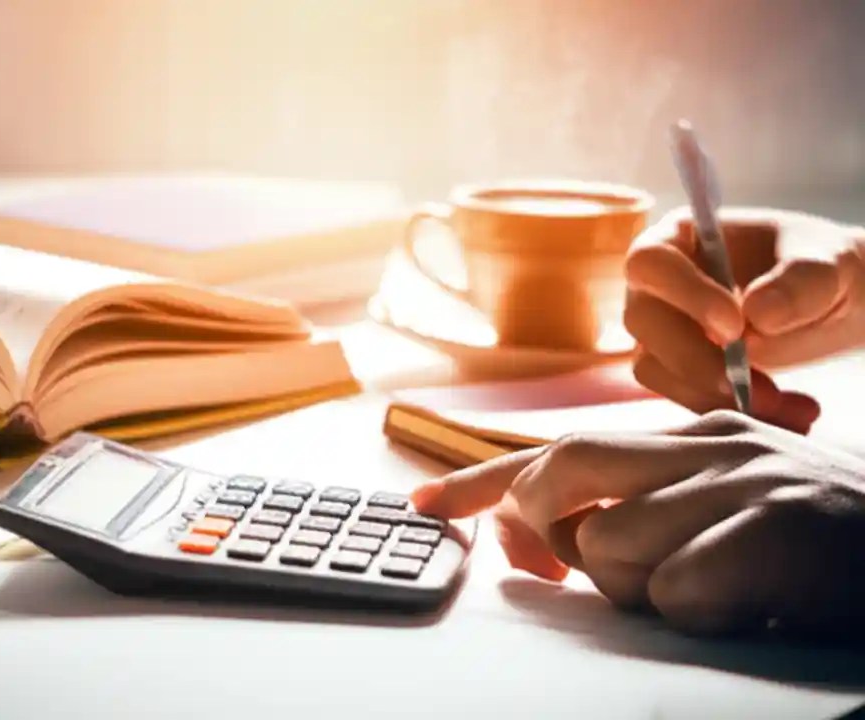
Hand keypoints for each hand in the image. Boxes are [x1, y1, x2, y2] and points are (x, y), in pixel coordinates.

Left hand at [412, 411, 864, 637]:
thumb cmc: (815, 544)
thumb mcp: (723, 507)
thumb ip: (637, 509)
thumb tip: (535, 537)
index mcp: (693, 437)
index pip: (560, 447)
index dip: (484, 479)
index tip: (424, 504)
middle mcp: (709, 449)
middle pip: (564, 472)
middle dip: (548, 526)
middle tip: (577, 561)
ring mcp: (741, 487)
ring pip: (610, 545)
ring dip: (639, 589)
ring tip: (711, 585)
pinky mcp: (771, 536)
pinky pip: (675, 592)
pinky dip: (694, 614)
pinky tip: (744, 603)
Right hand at [623, 206, 864, 433]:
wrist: (835, 305)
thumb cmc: (823, 266)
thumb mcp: (829, 263)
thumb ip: (800, 282)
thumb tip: (758, 316)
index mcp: (682, 236)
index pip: (651, 262)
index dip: (683, 295)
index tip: (734, 327)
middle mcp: (660, 283)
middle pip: (644, 322)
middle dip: (696, 361)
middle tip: (758, 387)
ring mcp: (663, 328)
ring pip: (656, 368)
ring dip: (716, 397)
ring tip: (787, 406)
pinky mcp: (678, 369)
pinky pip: (683, 397)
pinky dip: (731, 412)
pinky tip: (789, 412)